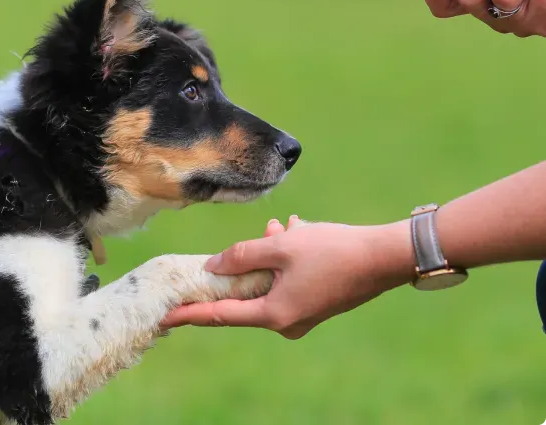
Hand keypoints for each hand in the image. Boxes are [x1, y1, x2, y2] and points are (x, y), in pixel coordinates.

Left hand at [160, 216, 413, 338]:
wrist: (383, 258)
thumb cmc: (332, 250)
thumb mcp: (281, 247)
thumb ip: (242, 255)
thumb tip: (213, 266)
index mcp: (274, 313)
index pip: (221, 315)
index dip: (191, 314)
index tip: (165, 316)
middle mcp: (287, 320)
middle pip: (249, 292)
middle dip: (247, 262)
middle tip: (257, 236)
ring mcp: (304, 313)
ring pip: (271, 280)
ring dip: (271, 253)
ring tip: (283, 227)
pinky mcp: (316, 302)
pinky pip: (289, 279)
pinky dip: (287, 258)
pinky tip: (298, 232)